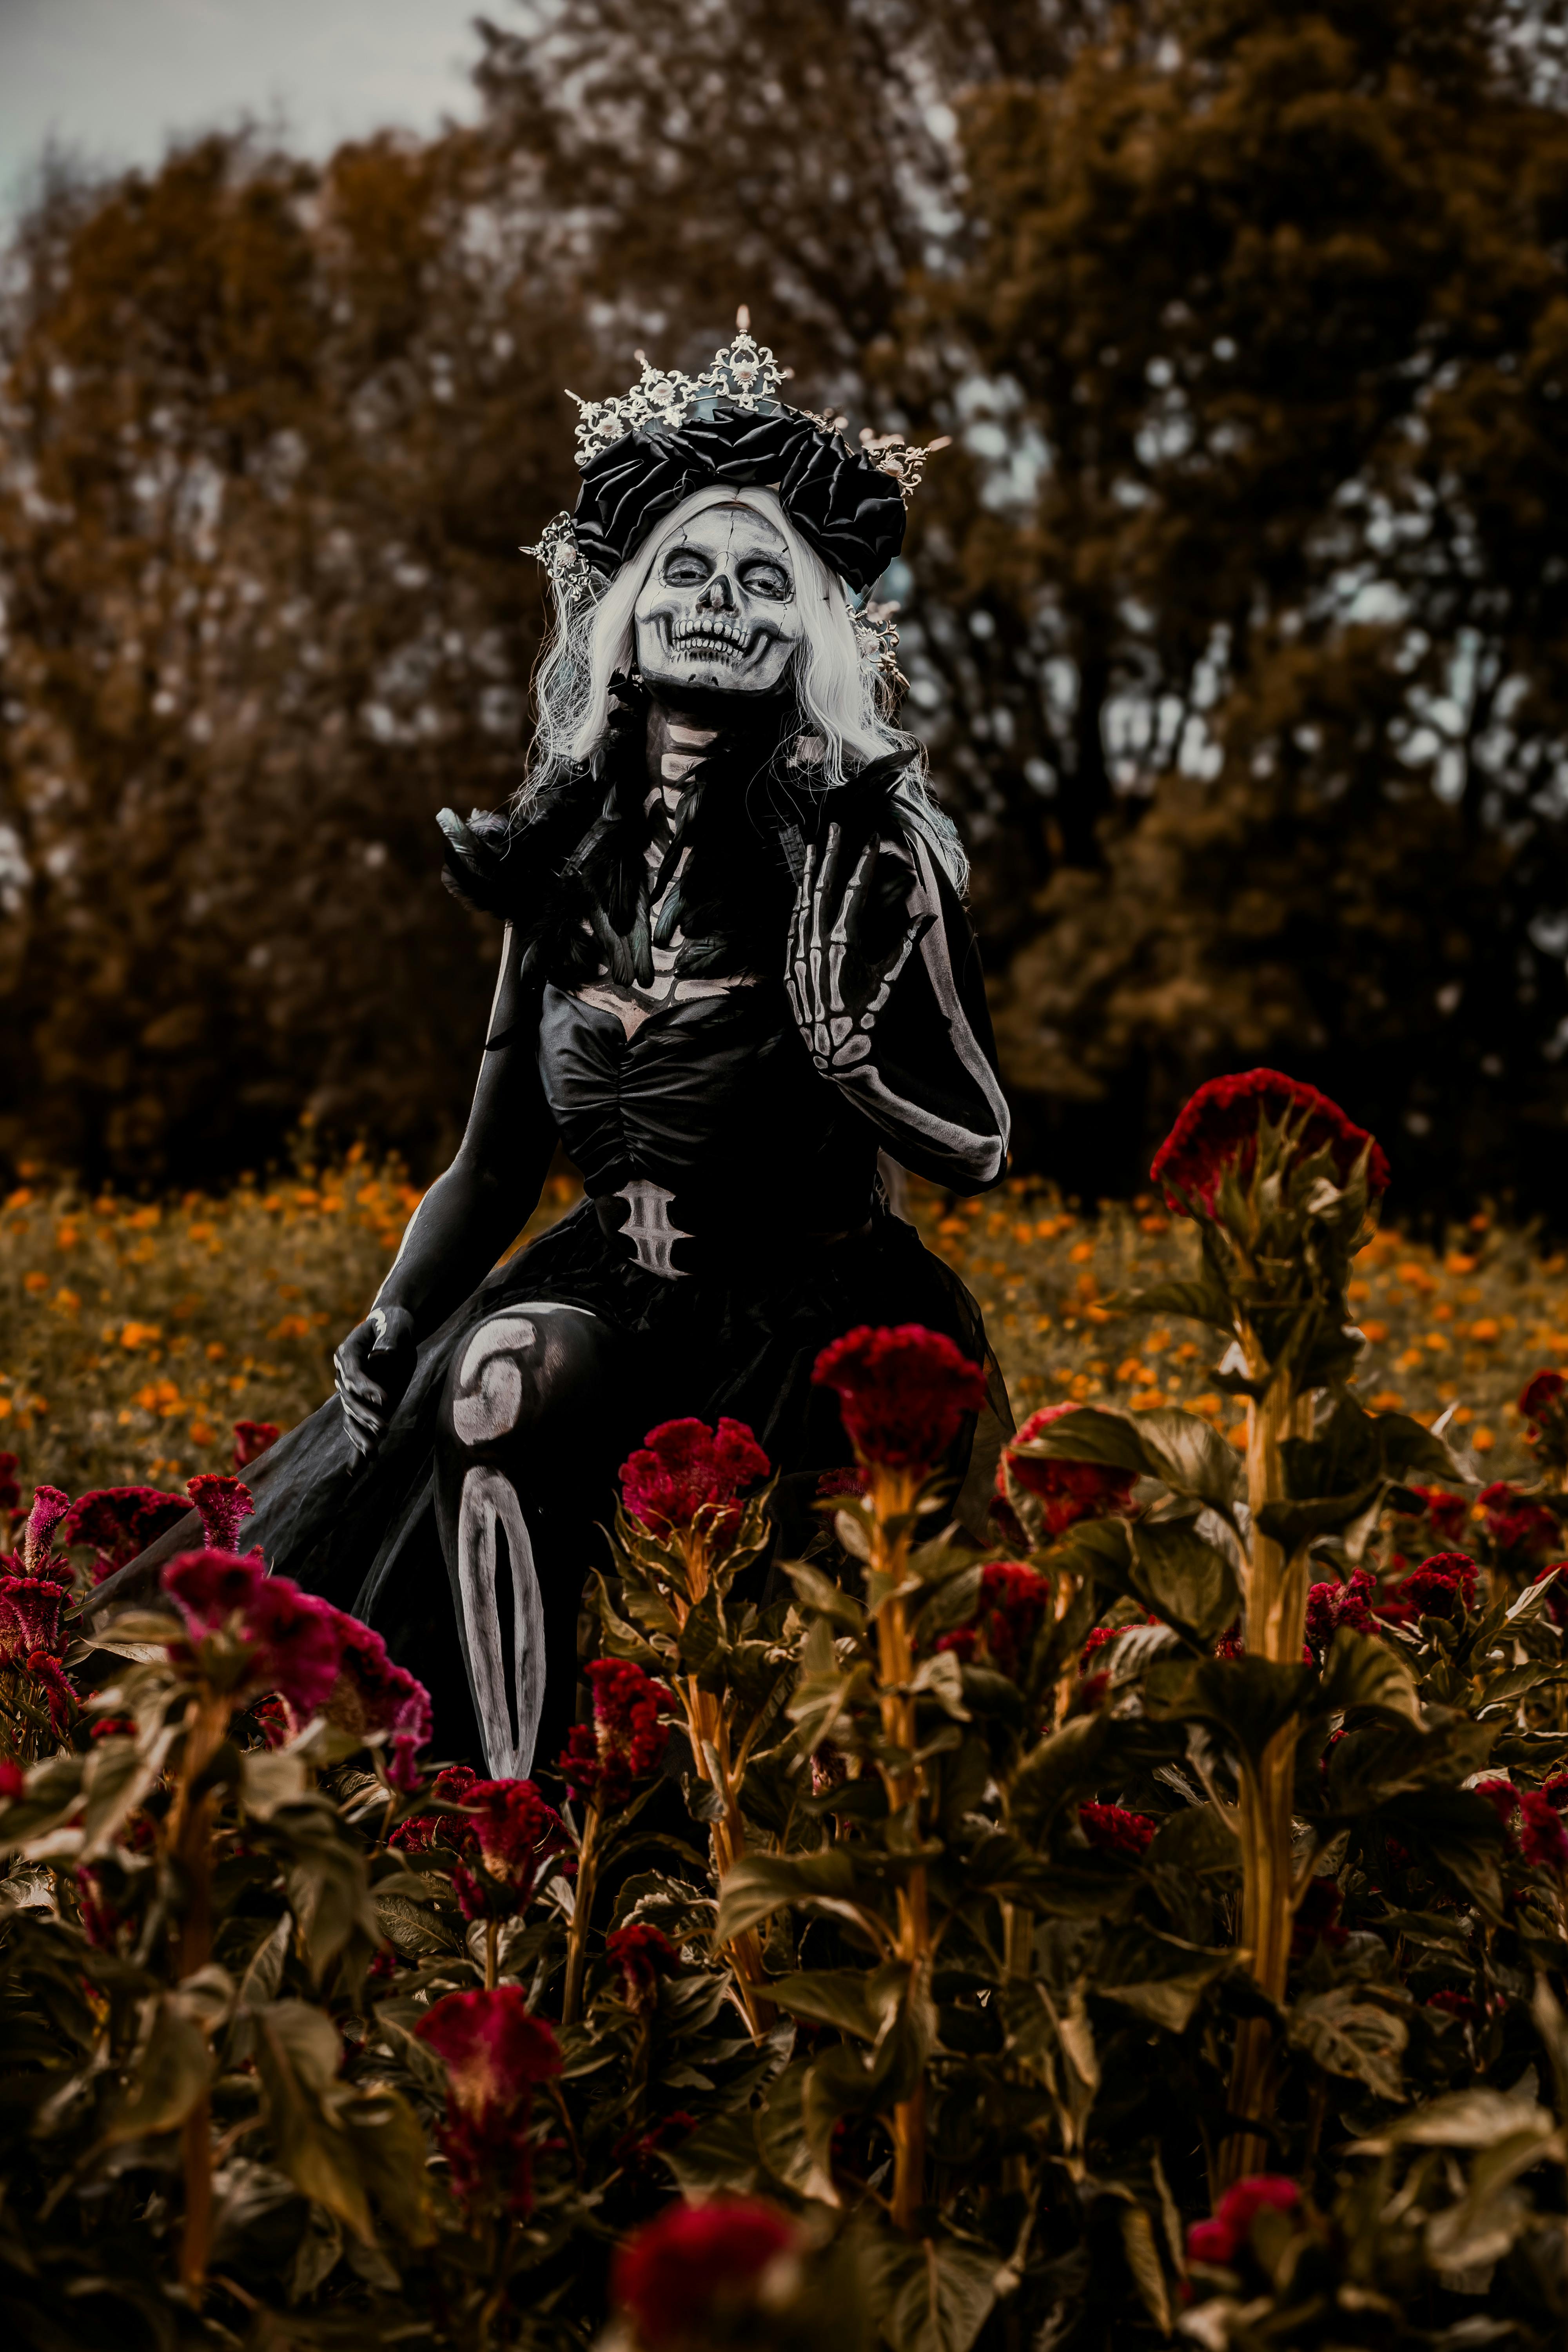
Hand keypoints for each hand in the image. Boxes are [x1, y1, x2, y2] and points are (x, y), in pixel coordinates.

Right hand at [333, 1304, 417, 1458]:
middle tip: (384, 1429)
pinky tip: (355, 1471)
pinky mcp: (365, 1406)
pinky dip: (356, 1450)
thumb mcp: (395, 1325)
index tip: (386, 1399)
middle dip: (367, 1417)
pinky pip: (357, 1429)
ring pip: (352, 1420)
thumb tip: (383, 1356)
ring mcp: (354, 1394)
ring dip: (360, 1437)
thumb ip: (389, 1340)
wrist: (392, 1330)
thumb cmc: (394, 1323)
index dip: (368, 1388)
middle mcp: (345, 1377)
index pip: (354, 1375)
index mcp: (347, 1354)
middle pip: (352, 1401)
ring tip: (372, 1454)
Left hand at [784, 822, 930, 1077]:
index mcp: (844, 943)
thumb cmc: (868, 1018)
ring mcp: (800, 954)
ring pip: (802, 903)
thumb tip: (927, 917)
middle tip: (835, 826)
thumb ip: (905, 946)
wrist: (836, 1052)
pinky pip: (791, 927)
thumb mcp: (890, 981)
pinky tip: (799, 892)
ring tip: (811, 847)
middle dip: (830, 855)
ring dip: (807, 874)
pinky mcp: (790, 967)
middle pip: (822, 888)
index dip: (862, 864)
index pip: (854, 892)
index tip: (869, 839)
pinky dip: (797, 905)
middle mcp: (817, 944)